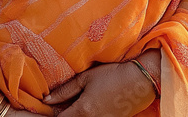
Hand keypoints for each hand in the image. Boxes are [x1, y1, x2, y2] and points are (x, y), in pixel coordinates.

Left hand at [41, 56, 158, 116]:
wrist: (140, 81)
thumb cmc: (113, 75)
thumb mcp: (86, 78)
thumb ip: (65, 91)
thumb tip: (47, 100)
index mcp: (83, 110)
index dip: (53, 113)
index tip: (51, 106)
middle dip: (65, 113)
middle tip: (66, 103)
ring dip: (77, 114)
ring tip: (82, 102)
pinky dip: (88, 115)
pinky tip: (91, 105)